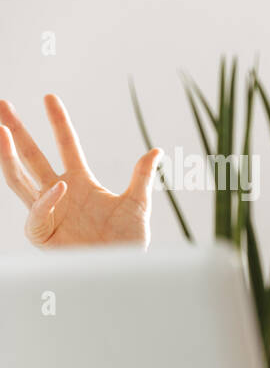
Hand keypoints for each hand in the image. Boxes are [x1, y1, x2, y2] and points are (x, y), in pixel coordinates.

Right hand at [0, 94, 161, 247]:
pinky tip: (61, 188)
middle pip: (31, 156)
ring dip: (7, 155)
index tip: (50, 97)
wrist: (122, 270)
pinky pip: (38, 212)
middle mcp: (59, 193)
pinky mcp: (41, 233)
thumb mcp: (138, 204)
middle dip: (16, 131)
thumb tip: (156, 150)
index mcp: (81, 182)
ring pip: (18, 179)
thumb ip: (141, 176)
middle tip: (2, 105)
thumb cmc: (129, 242)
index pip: (66, 145)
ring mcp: (48, 211)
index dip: (58, 122)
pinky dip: (48, 200)